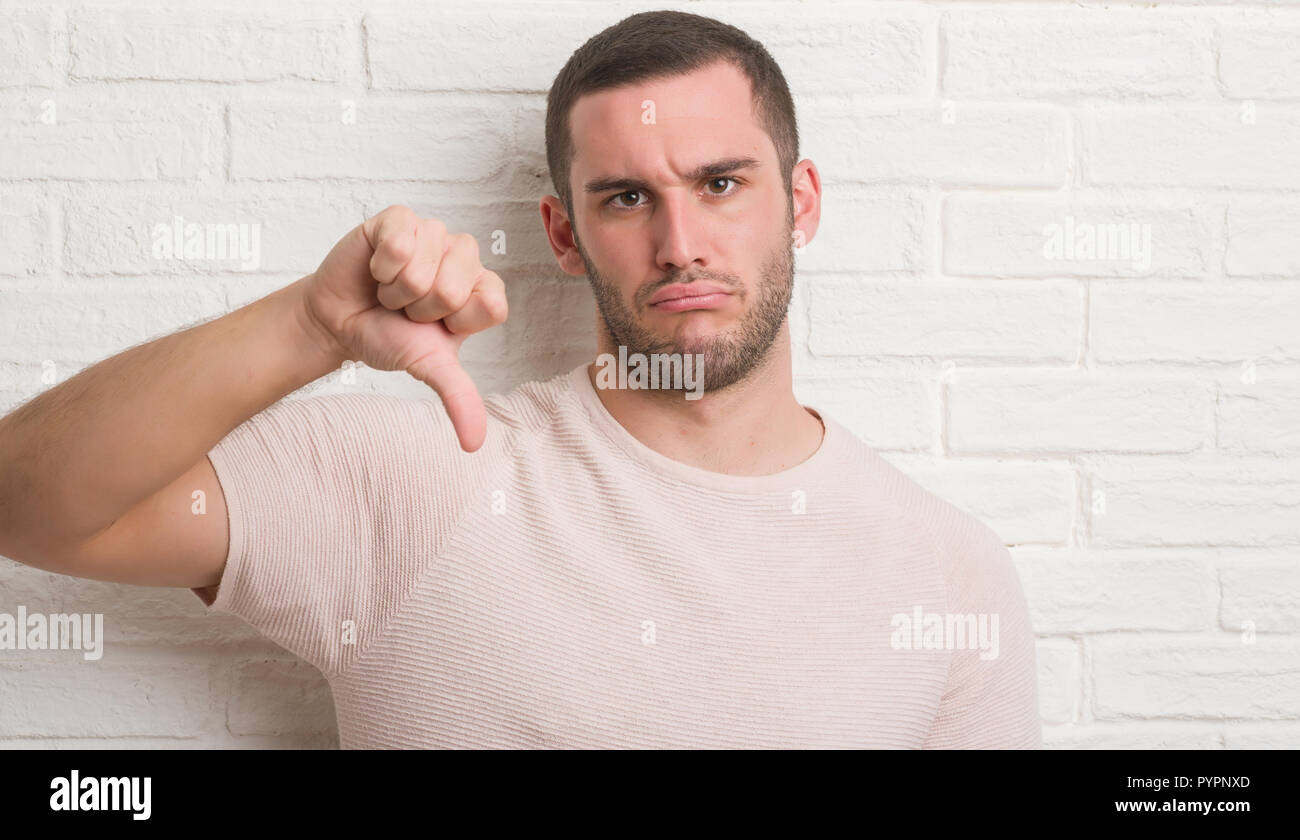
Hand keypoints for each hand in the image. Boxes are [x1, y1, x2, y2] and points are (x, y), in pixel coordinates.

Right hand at [301, 205, 507, 451]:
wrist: (339, 321)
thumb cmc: (388, 336)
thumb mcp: (428, 368)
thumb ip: (458, 398)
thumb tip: (474, 444)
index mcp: (482, 288)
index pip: (492, 303)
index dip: (455, 323)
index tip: (434, 327)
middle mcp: (464, 257)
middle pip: (455, 288)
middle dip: (420, 308)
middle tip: (406, 309)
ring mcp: (434, 233)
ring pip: (425, 265)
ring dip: (398, 288)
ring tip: (391, 290)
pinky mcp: (401, 218)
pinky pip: (402, 238)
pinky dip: (382, 263)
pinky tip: (377, 268)